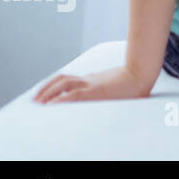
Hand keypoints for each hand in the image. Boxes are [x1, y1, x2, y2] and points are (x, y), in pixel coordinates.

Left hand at [33, 66, 151, 103]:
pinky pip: (73, 95)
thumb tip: (103, 90)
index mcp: (93, 78)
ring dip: (49, 93)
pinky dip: (60, 99)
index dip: (54, 84)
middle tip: (36, 99)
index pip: (68, 79)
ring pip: (64, 85)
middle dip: (46, 89)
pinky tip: (51, 104)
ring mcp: (91, 85)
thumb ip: (104, 85)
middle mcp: (89, 79)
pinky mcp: (95, 92)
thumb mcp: (114, 82)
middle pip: (62, 80)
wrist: (142, 75)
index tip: (44, 93)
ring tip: (39, 102)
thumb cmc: (133, 81)